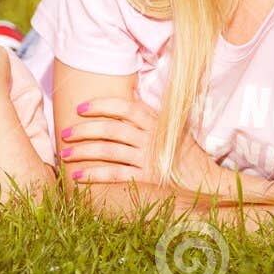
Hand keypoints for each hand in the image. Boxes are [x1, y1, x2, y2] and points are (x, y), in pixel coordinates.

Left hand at [59, 96, 218, 190]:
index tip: (81, 107)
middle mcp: (152, 138)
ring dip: (83, 152)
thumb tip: (128, 92)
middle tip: (64, 133)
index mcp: (157, 122)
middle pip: (111, 128)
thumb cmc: (188, 154)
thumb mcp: (173, 128)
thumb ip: (150, 115)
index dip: (101, 105)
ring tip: (64, 155)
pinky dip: (94, 174)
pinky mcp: (148, 178)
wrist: (209, 181)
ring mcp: (149, 158)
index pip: (126, 107)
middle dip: (84, 130)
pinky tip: (78, 176)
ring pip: (109, 150)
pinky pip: (115, 174)